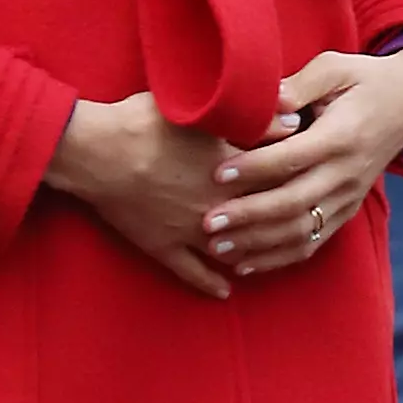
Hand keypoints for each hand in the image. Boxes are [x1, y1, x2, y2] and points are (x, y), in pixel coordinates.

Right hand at [45, 91, 297, 297]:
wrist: (94, 152)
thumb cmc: (144, 122)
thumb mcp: (203, 112)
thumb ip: (256, 118)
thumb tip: (296, 121)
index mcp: (230, 175)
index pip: (276, 184)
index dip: (296, 183)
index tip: (308, 182)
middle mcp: (217, 209)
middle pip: (259, 221)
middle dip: (279, 222)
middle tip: (295, 222)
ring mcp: (189, 234)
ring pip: (232, 252)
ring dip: (250, 255)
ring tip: (266, 256)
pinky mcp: (162, 247)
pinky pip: (192, 273)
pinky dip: (211, 283)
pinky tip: (226, 290)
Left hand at [202, 47, 402, 276]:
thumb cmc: (364, 80)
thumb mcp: (335, 67)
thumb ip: (299, 84)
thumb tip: (266, 101)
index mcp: (342, 136)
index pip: (292, 158)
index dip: (254, 168)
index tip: (218, 174)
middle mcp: (347, 173)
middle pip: (293, 203)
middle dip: (248, 216)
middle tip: (208, 222)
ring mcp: (348, 197)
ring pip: (302, 231)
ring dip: (258, 243)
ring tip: (217, 248)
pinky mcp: (347, 212)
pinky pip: (312, 243)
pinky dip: (278, 258)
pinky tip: (245, 264)